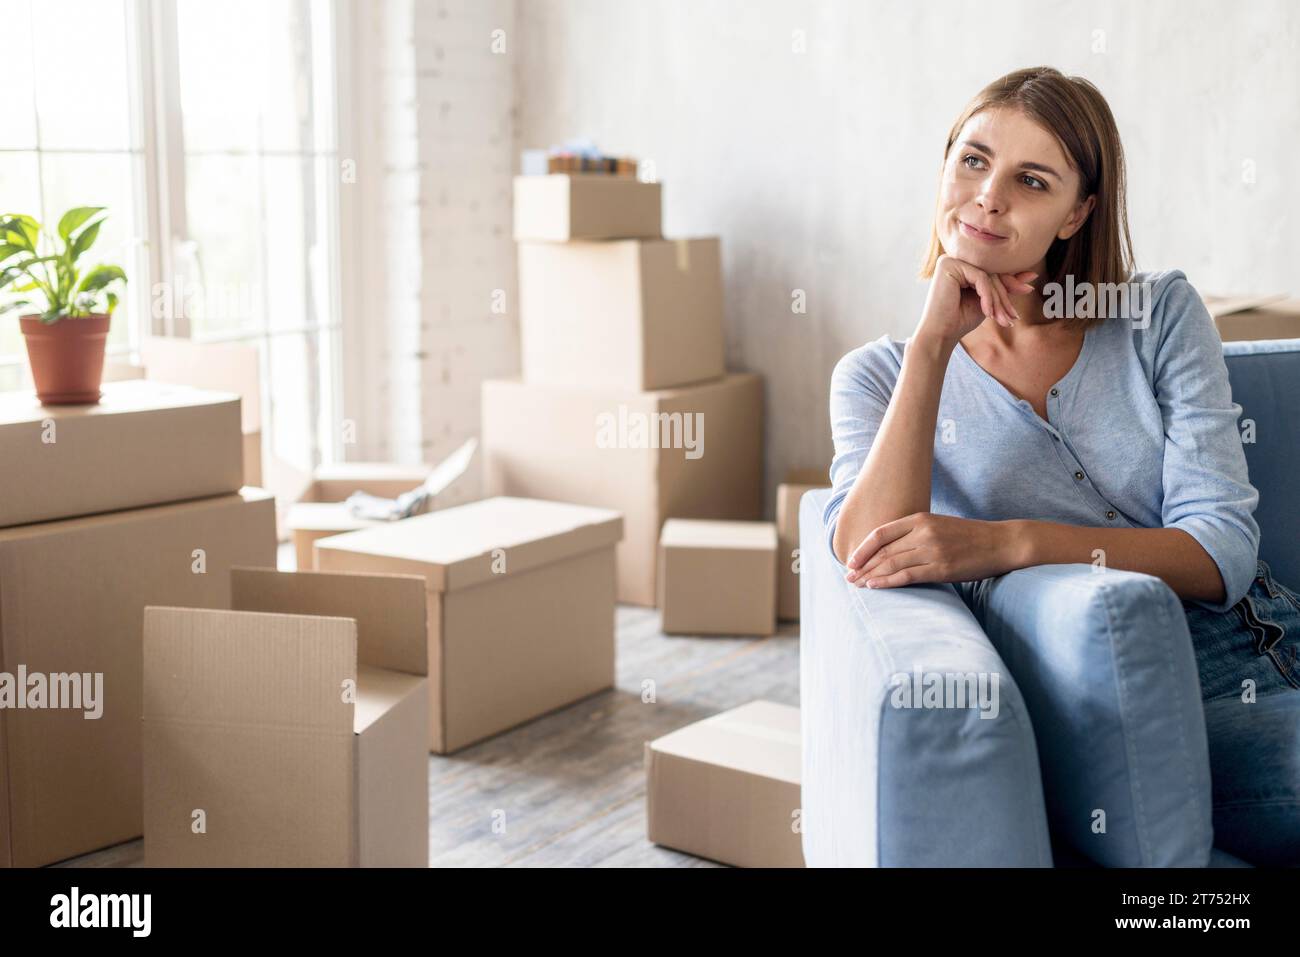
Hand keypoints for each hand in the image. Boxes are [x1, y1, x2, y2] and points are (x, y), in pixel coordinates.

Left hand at [843, 512, 1022, 587]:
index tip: (850, 560)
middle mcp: (924, 532)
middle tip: (848, 577)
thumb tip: (888, 549)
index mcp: (920, 519)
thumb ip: (914, 534)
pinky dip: (888, 582)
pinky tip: (875, 586)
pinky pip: (907, 576)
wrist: (1001, 543)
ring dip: (871, 575)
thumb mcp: (939, 526)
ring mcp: (933, 550)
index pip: (881, 533)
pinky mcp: (942, 568)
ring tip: (857, 584)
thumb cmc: (968, 537)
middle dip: (862, 565)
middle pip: (883, 550)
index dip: (863, 548)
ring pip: (892, 563)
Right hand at [916, 254, 1037, 346]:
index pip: (993, 270)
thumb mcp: (989, 301)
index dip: (1010, 282)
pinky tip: (987, 312)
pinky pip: (980, 277)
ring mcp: (951, 260)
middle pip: (992, 272)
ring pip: (988, 275)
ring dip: (998, 299)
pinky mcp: (948, 265)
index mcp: (963, 265)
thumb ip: (1006, 286)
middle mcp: (956, 258)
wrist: (941, 334)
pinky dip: (987, 296)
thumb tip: (1033, 275)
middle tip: (1013, 316)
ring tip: (1002, 319)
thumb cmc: (960, 319)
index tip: (1028, 289)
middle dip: (1005, 296)